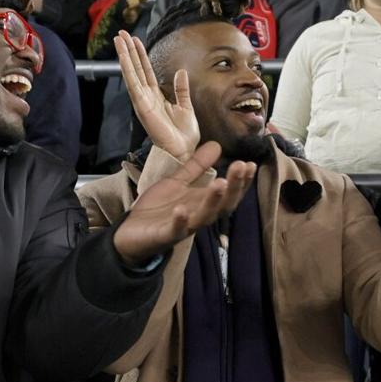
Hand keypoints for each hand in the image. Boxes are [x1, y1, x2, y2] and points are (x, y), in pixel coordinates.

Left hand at [112, 142, 256, 264]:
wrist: (130, 234)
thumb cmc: (157, 208)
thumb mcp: (178, 182)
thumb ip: (196, 167)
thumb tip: (217, 145)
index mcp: (202, 203)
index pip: (229, 193)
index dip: (241, 181)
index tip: (250, 163)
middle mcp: (198, 216)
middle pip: (223, 205)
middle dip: (234, 187)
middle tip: (241, 167)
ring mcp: (183, 227)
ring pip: (204, 217)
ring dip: (213, 201)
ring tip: (220, 182)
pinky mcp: (164, 236)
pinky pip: (175, 231)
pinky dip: (180, 221)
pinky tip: (182, 209)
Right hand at [115, 30, 198, 159]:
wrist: (184, 150)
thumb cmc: (184, 134)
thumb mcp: (185, 106)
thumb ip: (181, 89)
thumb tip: (181, 71)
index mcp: (155, 96)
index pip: (145, 71)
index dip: (140, 55)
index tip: (135, 40)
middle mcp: (146, 97)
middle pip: (135, 68)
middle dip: (129, 50)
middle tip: (121, 33)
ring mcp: (142, 101)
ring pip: (131, 73)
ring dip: (124, 55)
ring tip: (118, 39)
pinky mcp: (142, 106)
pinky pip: (133, 84)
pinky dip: (128, 70)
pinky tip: (123, 57)